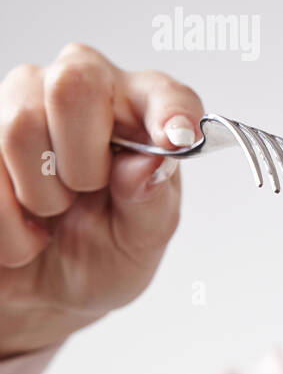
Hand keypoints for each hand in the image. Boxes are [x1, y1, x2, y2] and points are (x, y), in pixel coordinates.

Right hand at [0, 44, 204, 357]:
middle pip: (73, 85)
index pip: (164, 92)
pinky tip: (22, 223)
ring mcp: (21, 104)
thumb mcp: (141, 238)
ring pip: (20, 127)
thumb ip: (151, 200)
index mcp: (141, 110)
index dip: (171, 109)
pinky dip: (8, 222)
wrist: (47, 288)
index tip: (176, 139)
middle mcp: (81, 90)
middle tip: (85, 193)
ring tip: (51, 211)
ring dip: (42, 194)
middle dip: (82, 160)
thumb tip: (150, 162)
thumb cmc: (105, 250)